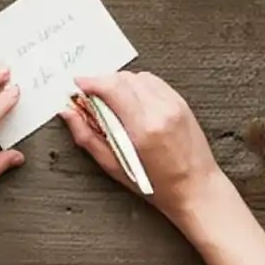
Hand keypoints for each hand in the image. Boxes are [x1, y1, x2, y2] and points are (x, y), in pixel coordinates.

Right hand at [60, 71, 264, 264]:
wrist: (196, 188)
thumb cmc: (157, 186)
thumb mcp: (114, 167)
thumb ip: (87, 137)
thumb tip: (68, 114)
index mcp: (143, 128)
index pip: (112, 87)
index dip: (91, 82)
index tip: (78, 85)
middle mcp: (161, 110)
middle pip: (124, 78)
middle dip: (103, 83)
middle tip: (91, 98)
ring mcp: (174, 104)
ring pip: (139, 76)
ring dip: (121, 84)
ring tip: (113, 103)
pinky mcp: (181, 102)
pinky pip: (154, 82)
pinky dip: (138, 87)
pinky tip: (133, 103)